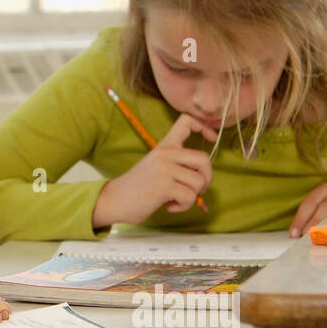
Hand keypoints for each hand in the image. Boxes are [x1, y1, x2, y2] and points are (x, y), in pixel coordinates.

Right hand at [94, 114, 218, 225]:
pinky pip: (189, 197)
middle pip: (203, 159)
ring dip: (192, 196)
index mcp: (164, 145)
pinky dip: (183, 206)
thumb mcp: (157, 165)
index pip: (186, 121)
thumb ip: (177, 162)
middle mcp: (165, 153)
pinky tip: (169, 205)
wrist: (114, 199)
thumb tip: (204, 173)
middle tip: (195, 188)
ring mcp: (164, 169)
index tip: (211, 139)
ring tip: (176, 198)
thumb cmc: (139, 186)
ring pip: (199, 181)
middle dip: (206, 178)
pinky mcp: (164, 186)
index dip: (204, 127)